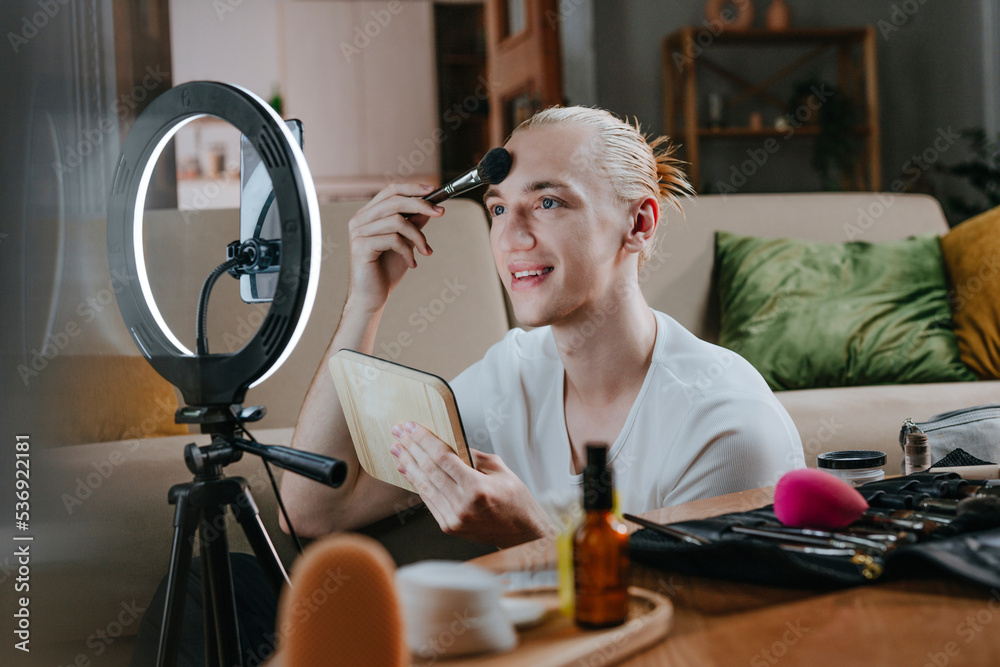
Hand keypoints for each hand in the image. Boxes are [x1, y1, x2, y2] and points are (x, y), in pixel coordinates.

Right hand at [345, 183, 444, 311]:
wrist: (373, 296)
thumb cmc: (387, 269)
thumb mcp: (406, 242)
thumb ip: (413, 223)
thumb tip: (429, 206)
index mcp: (368, 215)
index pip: (390, 191)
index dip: (412, 188)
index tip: (434, 190)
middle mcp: (359, 220)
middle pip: (395, 201)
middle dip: (422, 205)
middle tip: (440, 213)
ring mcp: (358, 232)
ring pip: (397, 221)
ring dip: (418, 237)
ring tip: (426, 252)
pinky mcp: (361, 246)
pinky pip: (393, 239)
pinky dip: (408, 251)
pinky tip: (412, 264)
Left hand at [389, 421, 554, 547]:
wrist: (521, 534)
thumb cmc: (515, 501)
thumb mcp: (500, 470)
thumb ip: (474, 456)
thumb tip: (451, 444)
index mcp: (477, 488)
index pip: (442, 458)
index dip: (424, 440)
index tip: (411, 427)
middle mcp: (462, 505)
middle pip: (429, 470)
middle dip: (411, 448)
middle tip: (398, 433)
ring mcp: (453, 519)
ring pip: (424, 485)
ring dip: (409, 465)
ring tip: (397, 450)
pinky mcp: (448, 527)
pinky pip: (428, 500)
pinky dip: (417, 483)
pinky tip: (408, 471)